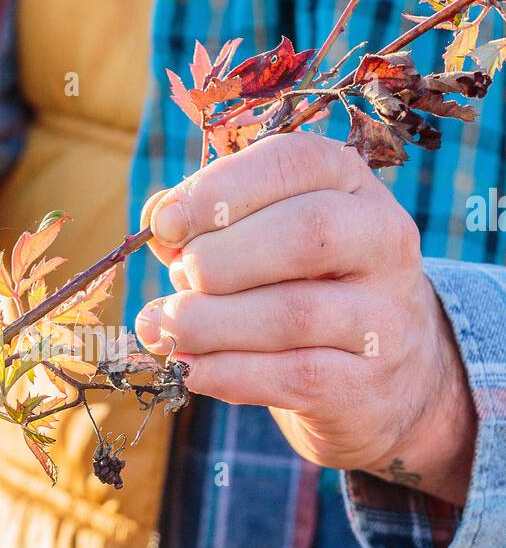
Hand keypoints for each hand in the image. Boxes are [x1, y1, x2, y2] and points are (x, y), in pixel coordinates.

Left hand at [135, 132, 475, 503]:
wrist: (391, 375)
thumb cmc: (306, 287)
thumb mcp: (267, 238)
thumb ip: (208, 224)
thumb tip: (157, 223)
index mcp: (352, 185)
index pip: (295, 162)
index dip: (220, 189)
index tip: (164, 223)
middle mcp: (383, 242)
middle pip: (307, 233)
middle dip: (221, 257)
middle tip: (179, 278)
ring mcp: (382, 317)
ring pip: (294, 313)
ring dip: (211, 322)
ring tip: (167, 326)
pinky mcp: (364, 384)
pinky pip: (291, 376)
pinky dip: (225, 371)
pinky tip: (189, 367)